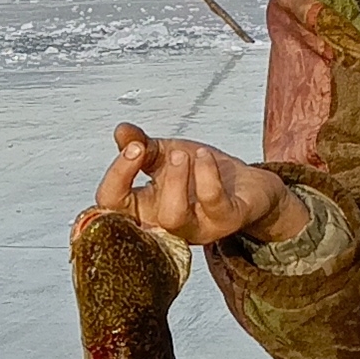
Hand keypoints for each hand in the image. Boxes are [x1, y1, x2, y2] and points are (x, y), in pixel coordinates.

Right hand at [95, 122, 309, 246]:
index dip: (114, 176)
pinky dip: (206, 174)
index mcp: (146, 209)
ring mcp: (197, 227)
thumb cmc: (204, 175)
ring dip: (173, 179)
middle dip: (130, 178)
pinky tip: (203, 156)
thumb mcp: (168, 154)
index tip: (131, 147)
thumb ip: (143, 146)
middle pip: (131, 220)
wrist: (249, 185)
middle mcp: (166, 225)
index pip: (111, 205)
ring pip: (173, 217)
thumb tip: (121, 131)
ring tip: (181, 154)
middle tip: (143, 148)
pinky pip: (212, 201)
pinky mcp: (227, 220)